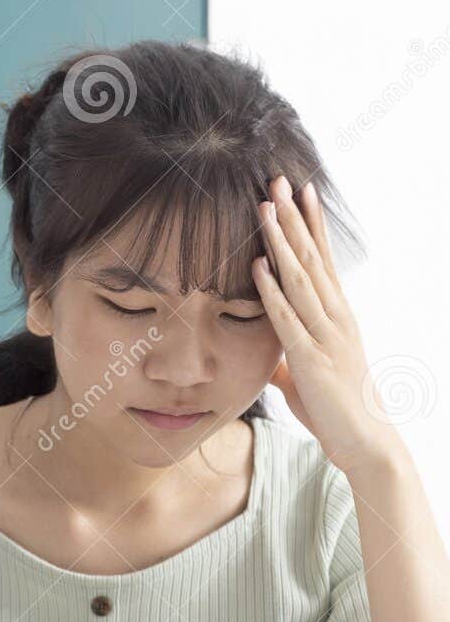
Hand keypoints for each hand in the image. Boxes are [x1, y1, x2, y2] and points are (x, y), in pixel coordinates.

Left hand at [255, 175, 403, 475]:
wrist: (363, 442)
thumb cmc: (334, 408)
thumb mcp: (302, 375)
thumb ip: (285, 358)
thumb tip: (267, 353)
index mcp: (335, 315)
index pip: (320, 259)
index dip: (308, 224)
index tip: (297, 191)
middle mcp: (335, 316)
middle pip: (311, 257)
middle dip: (294, 217)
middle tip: (277, 179)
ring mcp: (326, 335)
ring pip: (300, 279)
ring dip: (280, 242)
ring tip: (264, 208)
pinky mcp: (311, 359)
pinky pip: (288, 319)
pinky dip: (272, 292)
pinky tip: (258, 267)